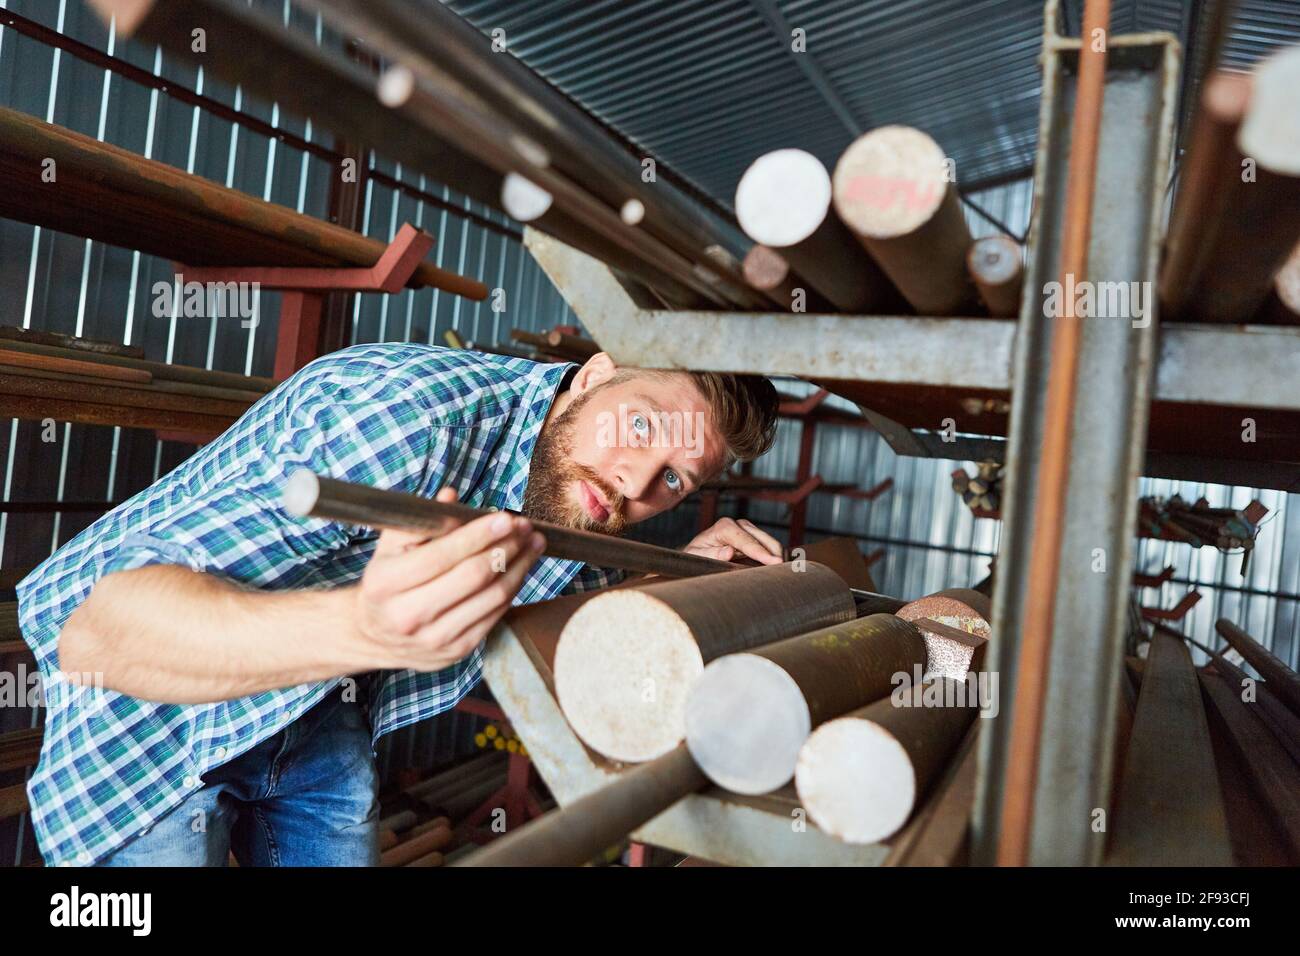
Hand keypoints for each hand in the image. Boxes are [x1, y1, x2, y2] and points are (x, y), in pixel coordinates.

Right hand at [349, 488, 545, 670]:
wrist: (374, 635)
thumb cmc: (387, 583)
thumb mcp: (390, 548)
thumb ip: (420, 521)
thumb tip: (451, 496)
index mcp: (387, 584)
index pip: (442, 555)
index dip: (479, 535)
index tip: (505, 518)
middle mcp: (409, 615)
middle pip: (473, 576)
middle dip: (506, 547)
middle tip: (524, 526)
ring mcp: (435, 638)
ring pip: (492, 596)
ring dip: (520, 566)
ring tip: (533, 543)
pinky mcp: (458, 650)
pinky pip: (496, 614)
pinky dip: (513, 587)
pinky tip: (521, 567)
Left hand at [682, 517, 783, 564]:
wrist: (697, 552)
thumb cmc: (694, 555)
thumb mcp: (696, 556)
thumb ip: (711, 554)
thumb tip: (729, 551)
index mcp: (724, 527)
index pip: (747, 541)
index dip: (762, 553)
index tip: (775, 563)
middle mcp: (738, 524)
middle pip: (764, 540)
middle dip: (776, 555)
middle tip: (786, 573)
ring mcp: (748, 529)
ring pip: (771, 542)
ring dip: (778, 556)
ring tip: (786, 572)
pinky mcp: (754, 536)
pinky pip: (770, 546)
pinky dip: (776, 556)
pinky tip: (779, 568)